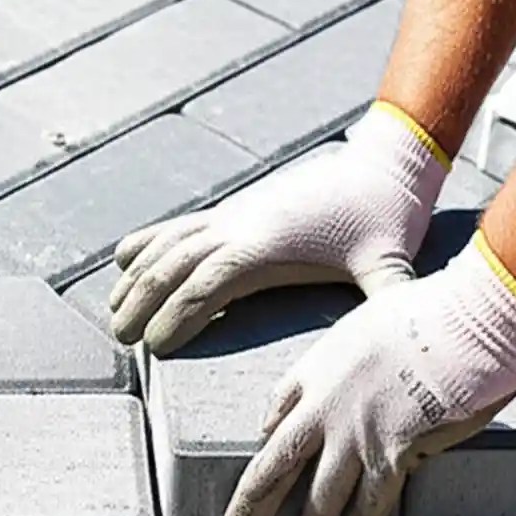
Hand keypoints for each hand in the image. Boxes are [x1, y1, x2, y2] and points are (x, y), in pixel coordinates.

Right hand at [108, 102, 452, 354]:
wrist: (381, 164)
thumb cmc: (385, 219)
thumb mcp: (390, 265)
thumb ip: (389, 303)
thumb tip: (401, 350)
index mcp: (266, 247)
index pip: (205, 285)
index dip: (175, 316)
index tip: (153, 347)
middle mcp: (238, 227)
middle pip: (173, 265)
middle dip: (142, 302)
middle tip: (121, 338)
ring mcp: (233, 214)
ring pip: (168, 245)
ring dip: (137, 276)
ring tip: (113, 309)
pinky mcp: (235, 208)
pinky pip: (178, 227)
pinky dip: (148, 243)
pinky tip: (124, 259)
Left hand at [223, 229, 515, 515]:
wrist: (462, 320)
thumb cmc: (430, 311)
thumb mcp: (371, 312)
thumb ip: (360, 341)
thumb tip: (361, 356)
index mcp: (317, 368)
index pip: (277, 406)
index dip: (269, 432)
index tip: (264, 445)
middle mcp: (324, 406)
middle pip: (275, 465)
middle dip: (253, 504)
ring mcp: (354, 433)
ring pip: (319, 497)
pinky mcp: (392, 452)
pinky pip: (370, 501)